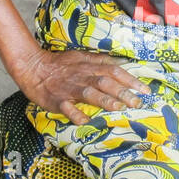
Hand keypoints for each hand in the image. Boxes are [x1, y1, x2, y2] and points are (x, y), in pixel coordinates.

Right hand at [12, 47, 152, 125]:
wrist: (34, 68)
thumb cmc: (60, 65)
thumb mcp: (82, 57)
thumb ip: (101, 61)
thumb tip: (122, 63)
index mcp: (89, 66)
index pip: (114, 71)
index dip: (130, 80)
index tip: (145, 90)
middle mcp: (82, 76)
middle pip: (105, 82)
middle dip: (123, 92)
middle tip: (138, 102)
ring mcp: (70, 89)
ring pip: (89, 93)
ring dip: (105, 100)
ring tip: (119, 108)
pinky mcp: (57, 100)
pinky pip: (67, 108)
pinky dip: (76, 114)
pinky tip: (85, 121)